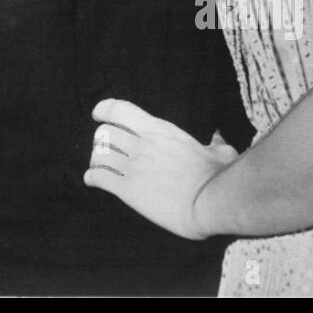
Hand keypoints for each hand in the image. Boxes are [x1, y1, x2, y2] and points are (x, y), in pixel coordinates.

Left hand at [83, 98, 238, 239]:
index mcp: (160, 130)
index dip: (105, 109)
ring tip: (99, 165)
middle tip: (105, 149)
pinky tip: (93, 180)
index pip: (120, 110)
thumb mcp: (220, 153)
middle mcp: (142, 143)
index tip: (98, 113)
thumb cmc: (218, 176)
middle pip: (105, 132)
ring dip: (96, 159)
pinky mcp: (128, 190)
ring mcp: (133, 166)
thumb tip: (218, 138)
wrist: (210, 202)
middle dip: (102, 140)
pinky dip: (92, 177)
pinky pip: (99, 178)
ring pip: (99, 153)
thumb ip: (215, 143)